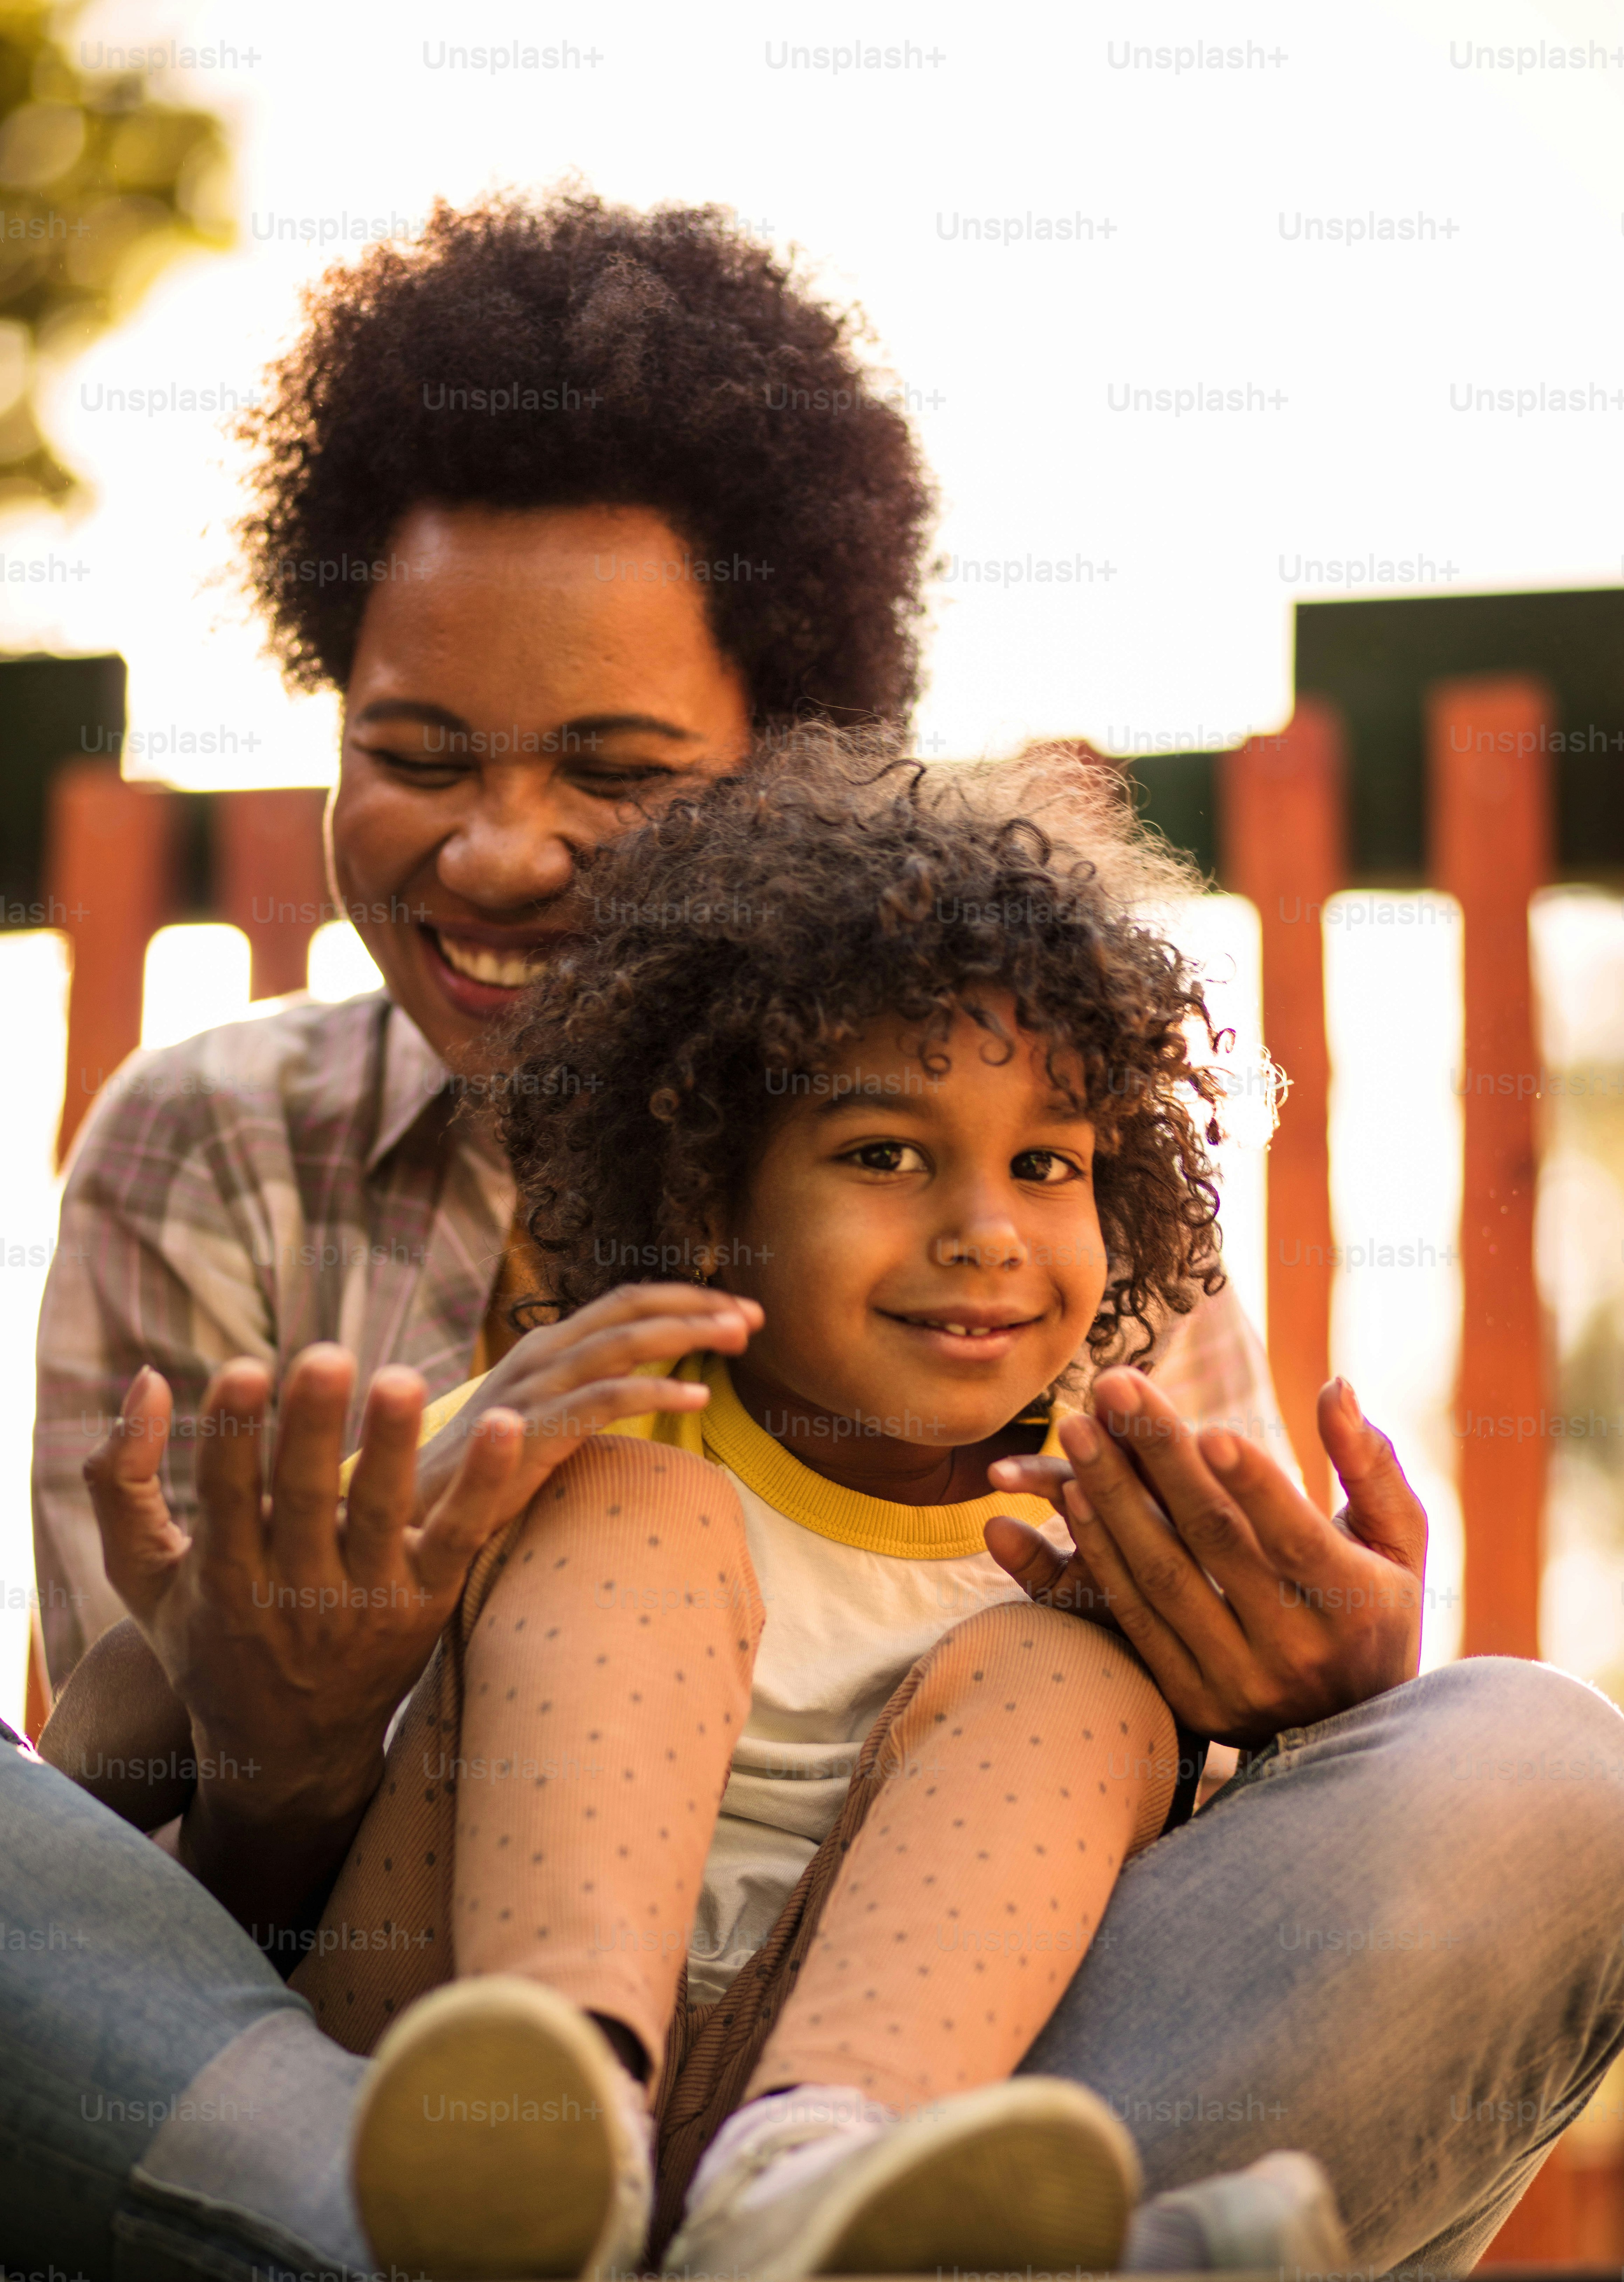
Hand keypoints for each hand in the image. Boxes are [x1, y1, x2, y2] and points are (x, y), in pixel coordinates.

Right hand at [85, 1345, 529, 1817]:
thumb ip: (121, 1479)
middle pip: (305, 1501)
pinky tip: (508, 1425)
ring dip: (391, 1447)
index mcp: (223, 1579)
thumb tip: (148, 1379)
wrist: (283, 1748)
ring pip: (381, 1516)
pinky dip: (482, 1486)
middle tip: (324, 1357)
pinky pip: (459, 1539)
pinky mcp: (426, 1604)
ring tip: (400, 1379)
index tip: (242, 1368)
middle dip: (313, 1429)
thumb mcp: (141, 1575)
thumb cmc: (206, 1638)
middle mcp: (295, 1594)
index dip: (230, 1435)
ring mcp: (367, 1602)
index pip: (225, 1498)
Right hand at [413, 1283, 761, 1521]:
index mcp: (547, 1345)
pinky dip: (655, 1390)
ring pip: (624, 1343)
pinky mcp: (536, 1428)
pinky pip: (605, 1399)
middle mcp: (542, 1354)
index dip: (684, 1298)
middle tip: (754, 1314)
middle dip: (697, 1304)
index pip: (625, 1304)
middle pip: (630, 1308)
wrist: (420, 1509)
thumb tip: (633, 1378)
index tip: (737, 1308)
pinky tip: (699, 1393)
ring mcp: (537, 1388)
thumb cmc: (487, 1465)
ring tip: (740, 1336)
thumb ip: (582, 1388)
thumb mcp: (539, 1411)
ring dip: (687, 1333)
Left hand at [984, 1369, 1426, 1747]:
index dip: (1255, 1485)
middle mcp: (1295, 1650)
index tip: (1209, 1428)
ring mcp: (1237, 1680)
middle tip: (1112, 1386)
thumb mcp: (1398, 1540)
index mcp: (1354, 1605)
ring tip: (1076, 1430)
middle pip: (1215, 1542)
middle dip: (1158, 1457)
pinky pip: (1136, 1617)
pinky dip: (1102, 1555)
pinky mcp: (1191, 1700)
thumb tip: (1337, 1386)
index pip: (1296, 1539)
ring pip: (1163, 1577)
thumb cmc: (1378, 1607)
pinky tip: (1073, 1496)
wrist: (1349, 1726)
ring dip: (1112, 1498)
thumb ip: (1370, 1463)